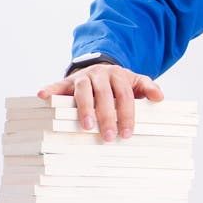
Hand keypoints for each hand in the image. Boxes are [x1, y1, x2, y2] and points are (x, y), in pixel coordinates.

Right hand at [38, 64, 163, 141]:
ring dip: (85, 108)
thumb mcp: (136, 82)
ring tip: (87, 126)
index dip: (127, 115)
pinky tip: (42, 96)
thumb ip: (148, 88)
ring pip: (84, 91)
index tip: (127, 133)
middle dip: (107, 117)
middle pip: (105, 96)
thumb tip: (160, 97)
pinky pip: (57, 85)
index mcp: (119, 76)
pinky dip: (50, 89)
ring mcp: (83, 77)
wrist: (100, 65)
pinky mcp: (67, 81)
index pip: (125, 96)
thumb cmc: (119, 81)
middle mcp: (101, 75)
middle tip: (109, 136)